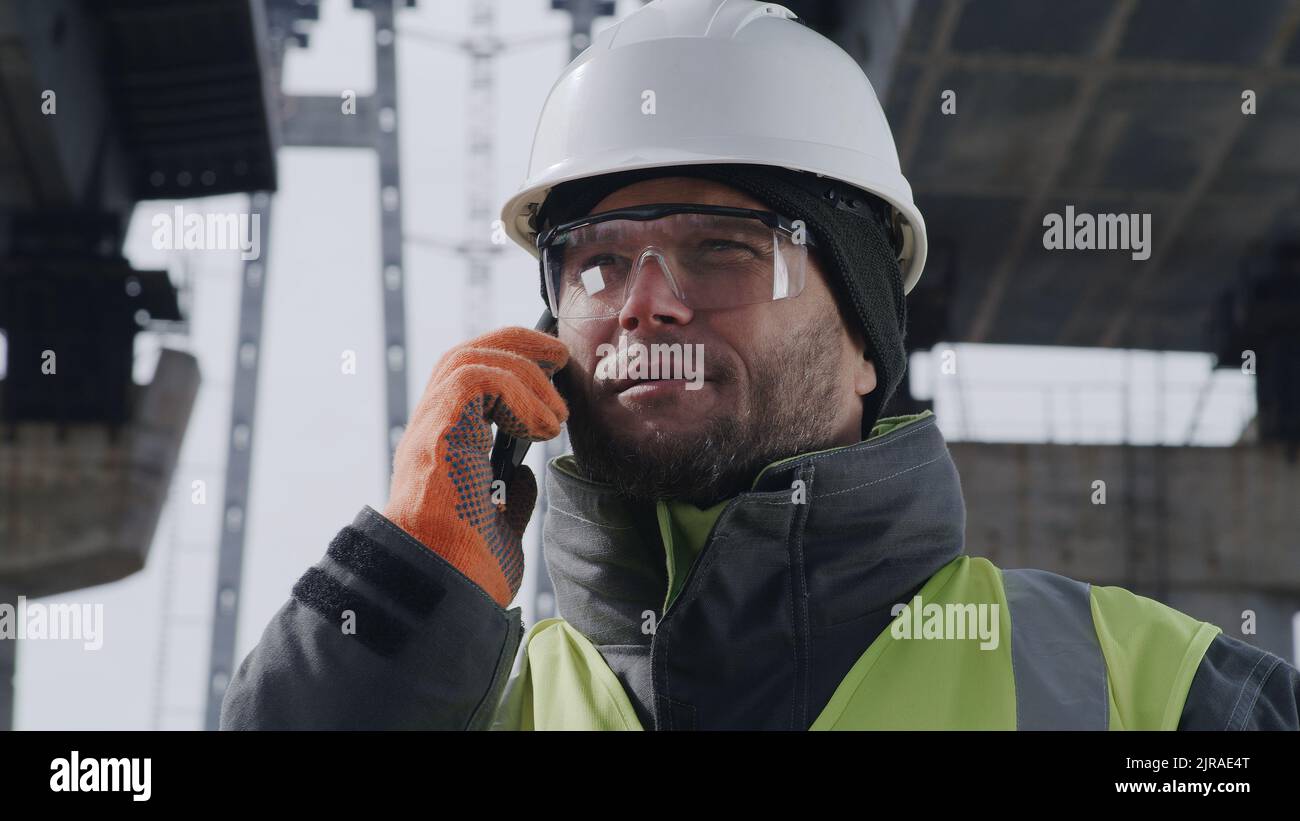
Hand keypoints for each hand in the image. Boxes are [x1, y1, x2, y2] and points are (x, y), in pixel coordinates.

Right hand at [383, 327, 568, 606]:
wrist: (446, 595)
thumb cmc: (466, 573)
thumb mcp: (500, 529)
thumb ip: (509, 499)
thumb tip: (524, 477)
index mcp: (443, 451)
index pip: (468, 382)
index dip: (511, 365)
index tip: (554, 371)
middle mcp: (431, 433)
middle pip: (464, 356)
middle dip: (516, 344)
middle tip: (560, 356)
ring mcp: (431, 432)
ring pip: (467, 359)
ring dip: (523, 372)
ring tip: (556, 414)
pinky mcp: (438, 435)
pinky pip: (475, 380)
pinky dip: (516, 392)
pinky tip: (543, 427)